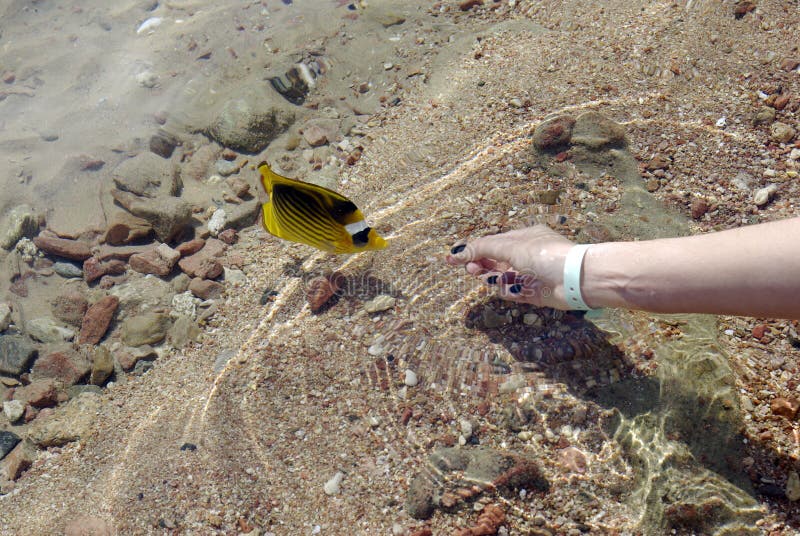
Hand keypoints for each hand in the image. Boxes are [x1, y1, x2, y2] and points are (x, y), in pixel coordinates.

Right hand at [446, 225, 576, 308]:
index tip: (453, 258)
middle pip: (494, 260)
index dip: (472, 250)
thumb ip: (482, 249)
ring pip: (501, 277)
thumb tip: (457, 252)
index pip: (492, 243)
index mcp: (522, 238)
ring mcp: (529, 274)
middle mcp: (526, 255)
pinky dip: (506, 290)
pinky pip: (512, 292)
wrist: (574, 278)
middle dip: (480, 264)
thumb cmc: (545, 254)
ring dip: (491, 277)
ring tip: (487, 277)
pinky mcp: (533, 292)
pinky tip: (507, 287)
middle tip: (471, 269)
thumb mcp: (509, 246)